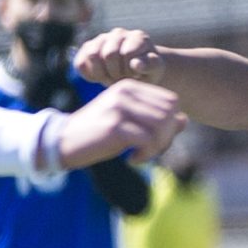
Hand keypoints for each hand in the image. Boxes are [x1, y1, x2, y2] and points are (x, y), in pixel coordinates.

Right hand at [56, 78, 184, 168]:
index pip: (171, 101)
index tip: (154, 140)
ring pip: (162, 127)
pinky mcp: (115, 126)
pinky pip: (148, 141)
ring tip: (142, 156)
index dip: (171, 124)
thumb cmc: (97, 133)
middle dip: (166, 137)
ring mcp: (120, 108)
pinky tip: (133, 160)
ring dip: (157, 148)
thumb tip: (184, 119)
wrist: (63, 141)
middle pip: (170, 114)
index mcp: (130, 86)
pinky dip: (146, 155)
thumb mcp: (127, 122)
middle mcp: (126, 92)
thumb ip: (155, 119)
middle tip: (150, 151)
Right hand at [75, 28, 166, 86]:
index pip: (127, 54)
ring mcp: (102, 39)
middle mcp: (119, 33)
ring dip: (102, 74)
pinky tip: (101, 77)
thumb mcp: (155, 71)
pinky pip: (80, 63)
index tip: (135, 77)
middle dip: (116, 74)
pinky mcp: (87, 48)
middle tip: (122, 79)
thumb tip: (136, 64)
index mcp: (138, 37)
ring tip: (112, 78)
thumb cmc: (147, 72)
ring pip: (92, 55)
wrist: (136, 73)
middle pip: (109, 55)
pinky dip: (89, 75)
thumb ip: (150, 65)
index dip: (129, 71)